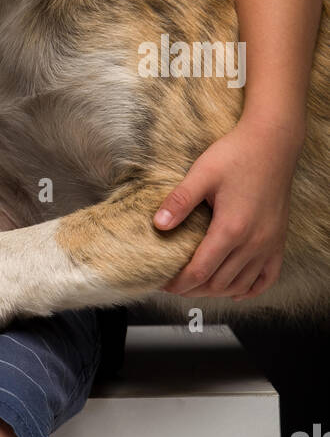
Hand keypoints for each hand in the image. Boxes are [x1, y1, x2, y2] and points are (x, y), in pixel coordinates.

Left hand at [152, 115, 303, 299]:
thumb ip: (180, 201)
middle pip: (218, 283)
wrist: (272, 144)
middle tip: (175, 285)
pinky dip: (249, 289)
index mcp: (231, 229)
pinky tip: (235, 290)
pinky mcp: (278, 241)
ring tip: (197, 287)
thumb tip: (158, 224)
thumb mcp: (202, 173)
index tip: (164, 284)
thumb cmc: (237, 155)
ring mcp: (269, 245)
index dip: (179, 283)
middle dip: (193, 289)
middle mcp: (253, 243)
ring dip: (217, 291)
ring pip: (240, 284)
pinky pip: (267, 278)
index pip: (200, 271)